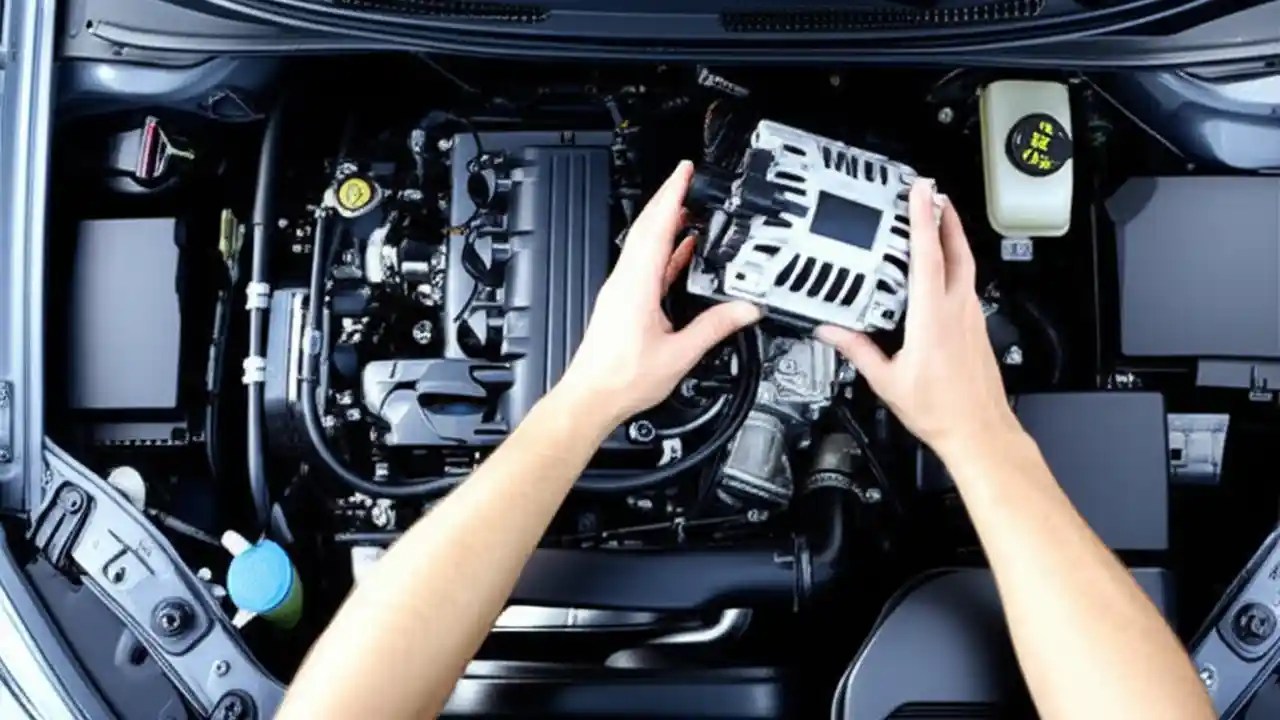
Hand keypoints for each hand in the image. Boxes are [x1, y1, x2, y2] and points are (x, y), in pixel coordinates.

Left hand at [559, 161, 760, 423]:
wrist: (591, 398)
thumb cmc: (621, 378)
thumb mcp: (680, 354)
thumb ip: (715, 327)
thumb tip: (743, 309)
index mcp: (636, 285)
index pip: (656, 227)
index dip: (672, 194)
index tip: (684, 172)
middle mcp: (624, 281)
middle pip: (647, 228)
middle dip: (669, 200)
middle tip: (688, 180)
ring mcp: (621, 291)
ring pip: (644, 246)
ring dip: (666, 224)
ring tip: (689, 210)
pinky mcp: (621, 303)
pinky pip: (644, 266)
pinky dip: (663, 252)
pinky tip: (679, 252)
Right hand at [816, 180, 1019, 458]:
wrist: (979, 431)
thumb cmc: (940, 410)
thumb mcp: (887, 381)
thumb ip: (858, 350)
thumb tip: (832, 331)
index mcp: (932, 317)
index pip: (928, 254)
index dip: (922, 218)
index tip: (920, 192)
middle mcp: (957, 310)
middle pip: (956, 249)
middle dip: (945, 217)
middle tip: (933, 194)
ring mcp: (972, 317)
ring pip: (966, 265)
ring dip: (954, 239)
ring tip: (940, 222)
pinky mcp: (978, 327)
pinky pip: (967, 284)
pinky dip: (957, 265)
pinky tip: (945, 271)